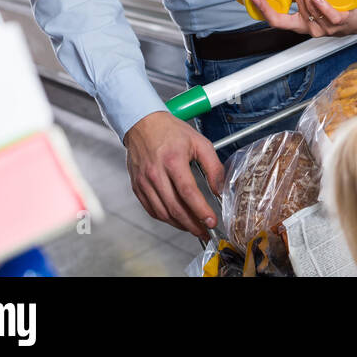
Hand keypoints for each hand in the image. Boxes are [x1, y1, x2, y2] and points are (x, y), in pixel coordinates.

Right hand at [122, 110, 223, 238]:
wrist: (143, 124)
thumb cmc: (171, 131)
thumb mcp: (200, 143)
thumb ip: (213, 167)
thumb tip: (219, 189)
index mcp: (173, 160)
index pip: (188, 193)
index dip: (201, 210)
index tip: (211, 221)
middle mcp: (156, 173)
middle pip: (174, 207)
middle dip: (192, 224)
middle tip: (205, 231)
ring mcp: (144, 182)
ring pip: (162, 213)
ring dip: (179, 224)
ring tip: (193, 227)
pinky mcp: (137, 187)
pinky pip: (151, 209)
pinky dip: (165, 218)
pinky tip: (176, 219)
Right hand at [252, 0, 356, 37]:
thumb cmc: (334, 11)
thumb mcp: (313, 6)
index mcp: (301, 24)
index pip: (278, 21)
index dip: (265, 11)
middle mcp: (310, 27)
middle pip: (297, 2)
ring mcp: (325, 26)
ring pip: (311, 4)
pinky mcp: (340, 23)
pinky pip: (329, 15)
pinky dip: (323, 6)